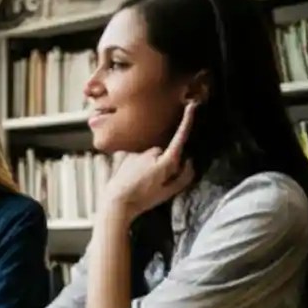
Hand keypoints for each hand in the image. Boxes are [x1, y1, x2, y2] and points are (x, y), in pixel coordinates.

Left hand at [101, 101, 196, 222]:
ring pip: (150, 155)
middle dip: (163, 163)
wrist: (116, 201)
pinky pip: (137, 156)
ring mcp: (137, 152)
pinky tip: (131, 178)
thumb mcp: (169, 192)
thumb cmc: (143, 200)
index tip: (191, 106)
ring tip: (141, 182)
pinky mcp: (125, 154)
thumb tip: (190, 161)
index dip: (187, 122)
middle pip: (164, 153)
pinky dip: (137, 164)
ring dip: (149, 164)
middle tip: (155, 181)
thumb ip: (184, 176)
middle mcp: (151, 152)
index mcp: (164, 162)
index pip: (179, 139)